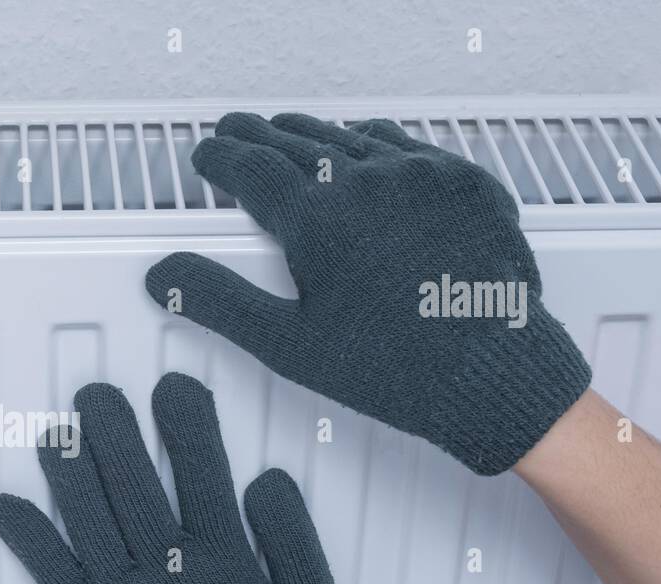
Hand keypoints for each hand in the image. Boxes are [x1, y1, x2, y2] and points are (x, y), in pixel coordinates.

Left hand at [0, 372, 338, 583]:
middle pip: (133, 487)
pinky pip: (55, 577)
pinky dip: (27, 539)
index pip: (202, 473)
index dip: (186, 424)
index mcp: (225, 561)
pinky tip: (3, 506)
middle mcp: (170, 573)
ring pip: (89, 521)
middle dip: (112, 433)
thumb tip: (267, 476)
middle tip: (95, 395)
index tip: (172, 387)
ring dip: (67, 472)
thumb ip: (294, 538)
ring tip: (54, 432)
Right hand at [145, 112, 591, 475]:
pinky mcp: (463, 183)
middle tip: (237, 134)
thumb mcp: (288, 344)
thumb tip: (166, 276)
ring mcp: (422, 177)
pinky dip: (374, 141)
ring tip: (289, 134)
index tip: (207, 154)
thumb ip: (219, 301)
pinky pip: (408, 145)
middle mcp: (369, 182)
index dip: (221, 158)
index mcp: (318, 219)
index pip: (250, 168)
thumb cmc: (395, 368)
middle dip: (259, 136)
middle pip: (297, 142)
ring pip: (350, 136)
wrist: (494, 372)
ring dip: (312, 135)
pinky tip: (365, 145)